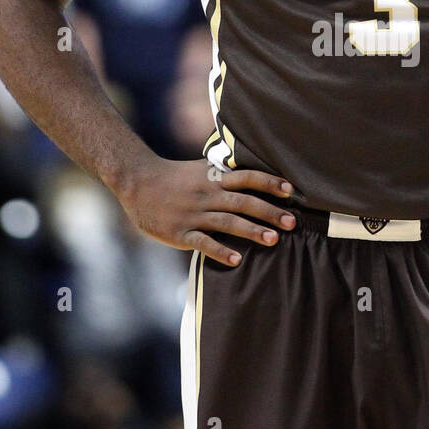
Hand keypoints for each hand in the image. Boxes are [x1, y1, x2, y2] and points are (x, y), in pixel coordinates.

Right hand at [118, 159, 295, 266]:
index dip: (269, 183)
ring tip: (273, 240)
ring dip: (251, 231)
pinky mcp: (180, 232)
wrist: (137, 182)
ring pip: (227, 222)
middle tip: (292, 222)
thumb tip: (252, 174)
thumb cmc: (174, 177)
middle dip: (269, 211)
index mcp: (213, 178)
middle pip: (243, 202)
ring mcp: (194, 214)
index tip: (290, 190)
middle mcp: (207, 195)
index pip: (247, 178)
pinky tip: (236, 260)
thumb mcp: (201, 169)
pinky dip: (220, 251)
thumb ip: (224, 173)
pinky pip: (203, 242)